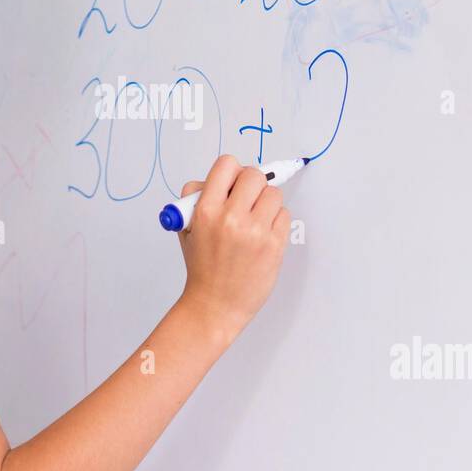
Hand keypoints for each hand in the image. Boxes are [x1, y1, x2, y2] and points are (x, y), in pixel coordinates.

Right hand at [175, 154, 291, 341]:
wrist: (215, 305)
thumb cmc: (203, 268)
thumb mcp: (186, 228)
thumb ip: (197, 197)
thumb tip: (219, 178)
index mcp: (205, 210)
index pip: (227, 165)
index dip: (232, 172)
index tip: (234, 183)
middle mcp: (230, 218)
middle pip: (255, 175)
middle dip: (253, 185)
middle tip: (248, 200)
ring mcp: (255, 232)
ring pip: (274, 193)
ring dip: (267, 203)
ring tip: (255, 221)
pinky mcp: (274, 245)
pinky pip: (284, 214)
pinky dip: (276, 221)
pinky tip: (264, 235)